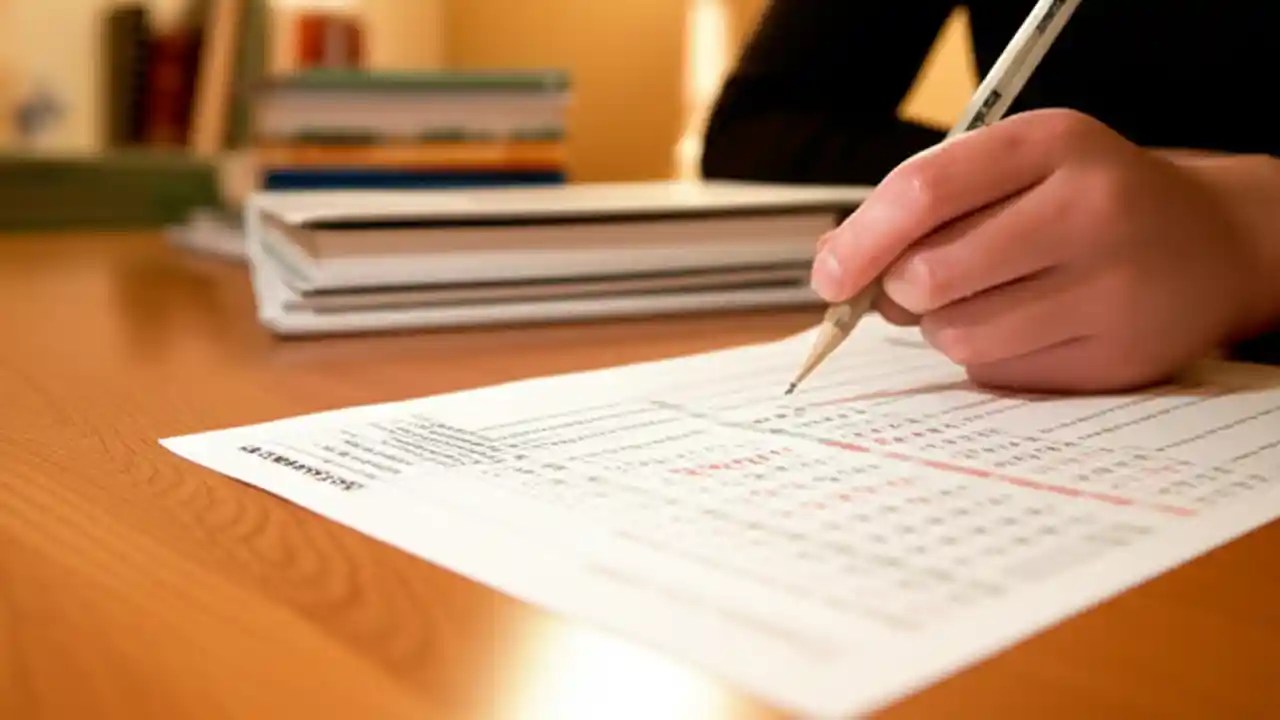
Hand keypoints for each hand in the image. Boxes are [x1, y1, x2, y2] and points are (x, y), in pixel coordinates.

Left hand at [811, 109, 1278, 392]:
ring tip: (984, 300)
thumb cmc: (1082, 202)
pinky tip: (1030, 326)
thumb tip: (832, 266)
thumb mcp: (1015, 169)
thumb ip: (924, 205)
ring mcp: (1111, 288)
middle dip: (899, 291)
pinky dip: (989, 357)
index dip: (860, 241)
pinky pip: (998, 374)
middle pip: (929, 274)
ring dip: (943, 328)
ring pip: (957, 335)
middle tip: (913, 287)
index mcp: (1051, 144)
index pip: (924, 191)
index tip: (829, 276)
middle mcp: (1089, 210)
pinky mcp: (1116, 359)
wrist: (1209, 245)